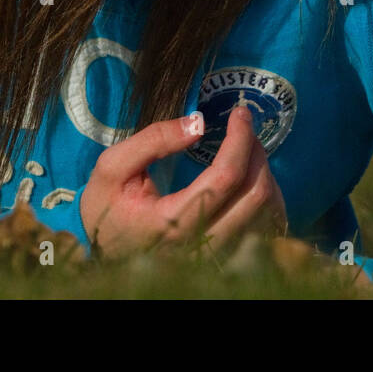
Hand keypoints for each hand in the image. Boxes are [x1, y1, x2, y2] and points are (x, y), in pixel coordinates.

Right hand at [80, 105, 287, 255]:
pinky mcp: (226, 258)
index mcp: (172, 221)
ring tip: (248, 151)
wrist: (103, 255)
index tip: (240, 113)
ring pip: (267, 213)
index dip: (240, 139)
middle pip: (255, 194)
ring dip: (265, 174)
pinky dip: (269, 199)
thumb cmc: (106, 208)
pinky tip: (253, 179)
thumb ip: (153, 140)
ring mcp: (216, 255)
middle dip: (257, 152)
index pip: (225, 177)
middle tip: (245, 129)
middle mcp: (200, 244)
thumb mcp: (112, 168)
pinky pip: (267, 230)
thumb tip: (199, 123)